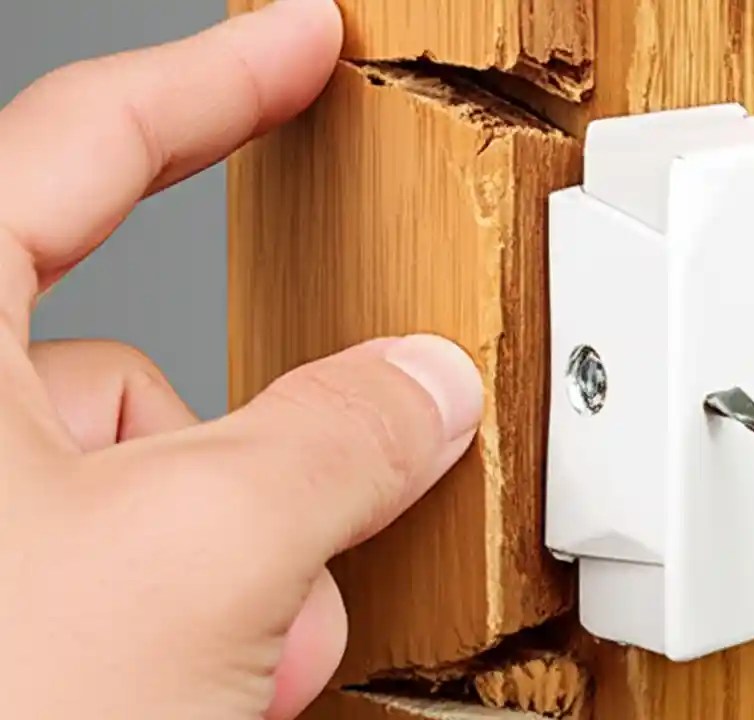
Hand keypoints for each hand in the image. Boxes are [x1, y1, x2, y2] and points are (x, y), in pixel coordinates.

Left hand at [0, 1, 484, 717]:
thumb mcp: (198, 556)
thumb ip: (336, 440)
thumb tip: (425, 386)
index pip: (80, 149)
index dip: (208, 81)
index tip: (296, 40)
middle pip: (143, 377)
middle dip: (246, 466)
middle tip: (285, 564)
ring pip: (153, 499)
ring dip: (236, 574)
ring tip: (235, 673)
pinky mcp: (8, 619)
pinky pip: (137, 577)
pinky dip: (198, 628)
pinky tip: (209, 698)